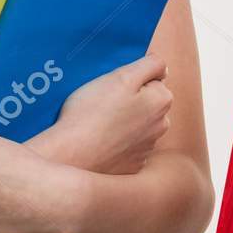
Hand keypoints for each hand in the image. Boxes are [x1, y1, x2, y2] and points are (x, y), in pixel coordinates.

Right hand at [32, 55, 171, 174]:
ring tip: (97, 122)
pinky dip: (116, 143)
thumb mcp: (122, 76)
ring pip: (136, 126)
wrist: (70, 156)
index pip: (153, 80)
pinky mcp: (132, 166)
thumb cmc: (92, 112)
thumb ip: (150, 66)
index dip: (131, 80)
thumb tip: (163, 69)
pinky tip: (99, 141)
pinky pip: (126, 148)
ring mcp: (146, 149)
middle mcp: (161, 126)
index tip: (112, 87)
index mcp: (161, 101)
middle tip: (102, 102)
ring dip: (124, 122)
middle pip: (147, 103)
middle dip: (130, 100)